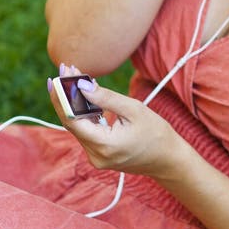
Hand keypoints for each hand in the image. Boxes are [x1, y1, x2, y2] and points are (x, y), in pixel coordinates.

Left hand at [49, 64, 185, 178]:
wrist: (168, 159)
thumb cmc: (155, 132)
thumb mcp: (134, 109)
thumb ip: (106, 98)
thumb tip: (80, 85)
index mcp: (104, 145)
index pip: (72, 119)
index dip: (62, 96)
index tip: (61, 75)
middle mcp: (95, 155)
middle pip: (70, 122)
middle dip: (65, 95)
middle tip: (65, 70)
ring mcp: (95, 157)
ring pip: (76, 126)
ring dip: (73, 103)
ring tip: (72, 78)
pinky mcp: (98, 155)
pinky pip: (85, 132)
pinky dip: (83, 114)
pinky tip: (83, 96)